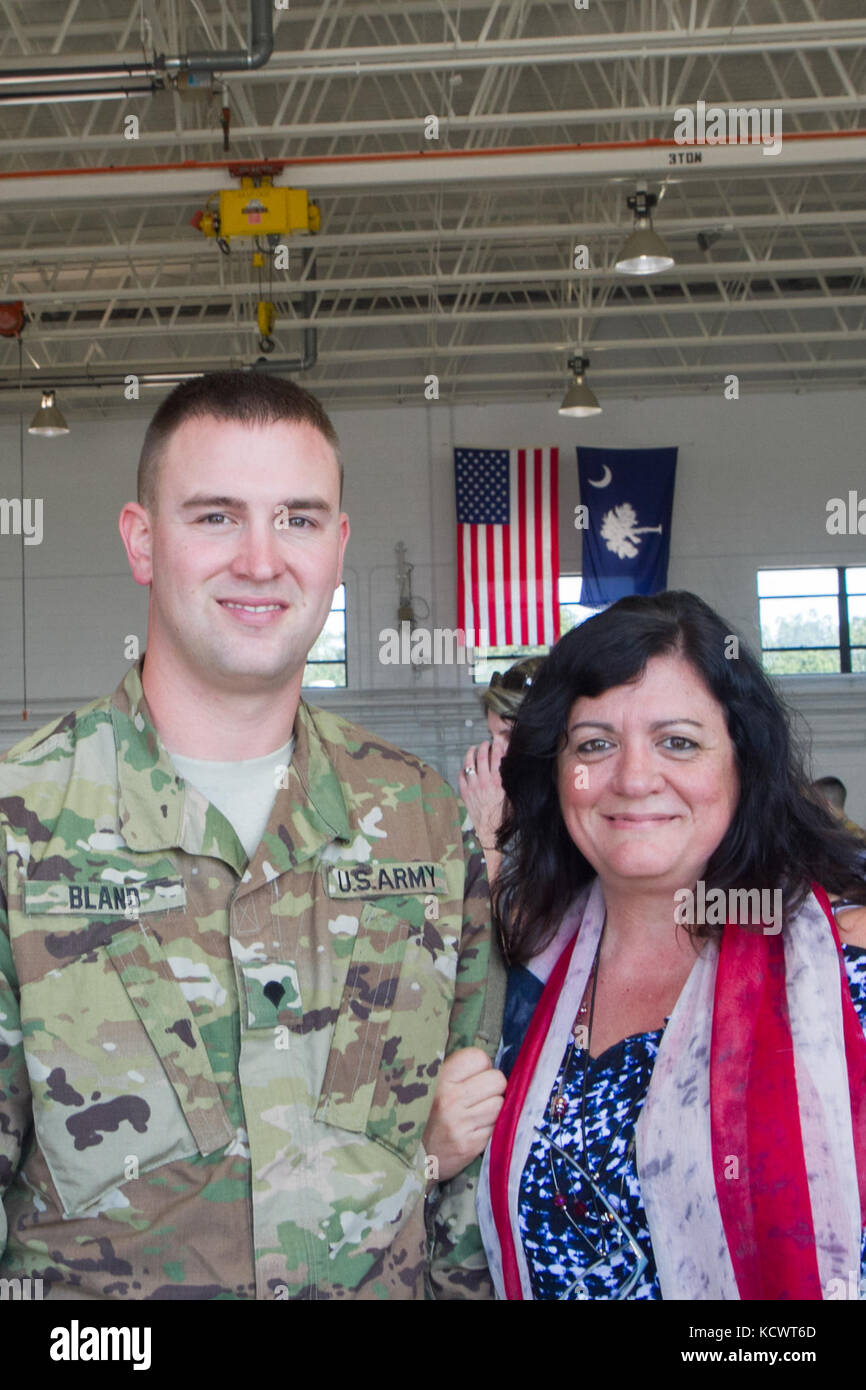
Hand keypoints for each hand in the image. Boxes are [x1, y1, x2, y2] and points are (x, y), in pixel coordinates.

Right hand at [423, 1047, 506, 1182]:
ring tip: (477, 1113)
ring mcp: (461, 1124)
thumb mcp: (430, 1084)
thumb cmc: (425, 1114)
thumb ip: (455, 1069)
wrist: (412, 1157)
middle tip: (479, 1096)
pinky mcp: (471, 1145)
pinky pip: (497, 1127)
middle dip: (492, 1087)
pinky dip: (491, 1127)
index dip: (481, 1066)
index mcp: (439, 1079)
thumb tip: (485, 1059)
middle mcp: (450, 1099)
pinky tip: (476, 1129)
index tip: (473, 1076)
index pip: (479, 1057)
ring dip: (493, 1108)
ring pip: (500, 1104)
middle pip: (497, 1080)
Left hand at [458, 740, 505, 849]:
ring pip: (469, 764)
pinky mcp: (464, 793)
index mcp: (497, 781)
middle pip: (482, 756)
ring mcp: (472, 786)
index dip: (498, 745)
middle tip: (486, 743)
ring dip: (471, 753)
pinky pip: (461, 776)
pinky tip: (466, 768)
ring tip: (473, 749)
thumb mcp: (513, 798)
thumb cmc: (503, 817)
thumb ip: (511, 782)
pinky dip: (463, 769)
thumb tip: (514, 769)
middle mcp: (484, 781)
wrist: (489, 832)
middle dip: (484, 746)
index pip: (497, 756)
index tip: (499, 739)